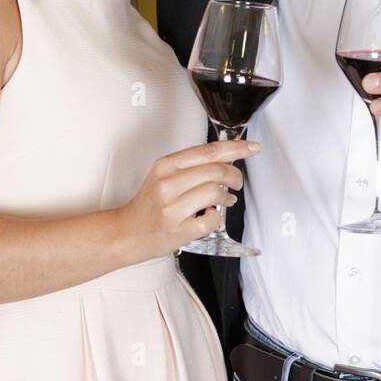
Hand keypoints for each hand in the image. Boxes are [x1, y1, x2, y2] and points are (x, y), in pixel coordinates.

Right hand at [117, 138, 258, 258]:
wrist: (127, 232)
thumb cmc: (150, 204)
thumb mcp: (164, 175)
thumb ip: (193, 165)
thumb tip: (228, 157)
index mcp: (166, 165)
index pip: (209, 151)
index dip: (236, 148)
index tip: (253, 148)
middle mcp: (168, 183)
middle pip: (217, 170)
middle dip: (235, 175)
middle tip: (237, 181)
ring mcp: (173, 208)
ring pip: (216, 192)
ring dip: (227, 196)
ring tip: (226, 199)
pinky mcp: (178, 230)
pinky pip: (212, 219)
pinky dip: (216, 216)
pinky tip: (210, 215)